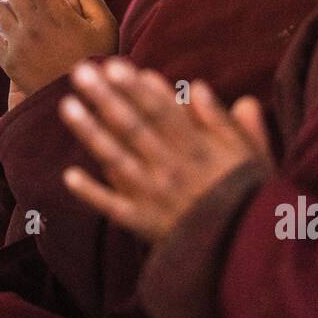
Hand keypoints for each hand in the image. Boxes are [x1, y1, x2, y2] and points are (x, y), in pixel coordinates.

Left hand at [0, 0, 117, 106]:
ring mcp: (17, 44)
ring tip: (26, 12)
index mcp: (56, 12)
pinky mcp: (9, 62)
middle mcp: (32, 26)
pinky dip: (1, 30)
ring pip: (0, 9)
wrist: (83, 100)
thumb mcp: (105, 25)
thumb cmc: (98, 58)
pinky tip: (17, 33)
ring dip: (12, 5)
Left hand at [57, 58, 273, 243]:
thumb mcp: (251, 154)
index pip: (162, 111)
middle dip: (106, 99)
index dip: (137, 89)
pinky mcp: (144, 223)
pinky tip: (68, 176)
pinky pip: (113, 207)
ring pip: (118, 160)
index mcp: (198, 148)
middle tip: (80, 72)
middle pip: (133, 128)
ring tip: (67, 106)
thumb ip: (226, 120)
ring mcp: (154, 196)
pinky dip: (91, 193)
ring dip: (90, 133)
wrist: (247, 252)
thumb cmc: (249, 195)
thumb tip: (197, 86)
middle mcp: (172, 168)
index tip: (114, 65)